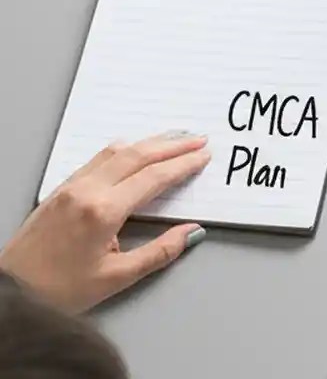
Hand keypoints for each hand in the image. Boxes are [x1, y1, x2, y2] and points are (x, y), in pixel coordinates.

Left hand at [0, 131, 211, 312]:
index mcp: (103, 211)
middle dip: (172, 145)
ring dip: (148, 143)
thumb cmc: (58, 289)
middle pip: (137, 156)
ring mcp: (70, 187)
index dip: (183, 165)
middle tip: (197, 140)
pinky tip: (133, 152)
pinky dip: (124, 151)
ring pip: (116, 152)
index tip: (203, 157)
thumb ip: (160, 251)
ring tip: (172, 140)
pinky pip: (97, 159)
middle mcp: (86, 191)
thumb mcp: (117, 277)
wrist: (11, 291)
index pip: (153, 178)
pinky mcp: (60, 190)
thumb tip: (191, 233)